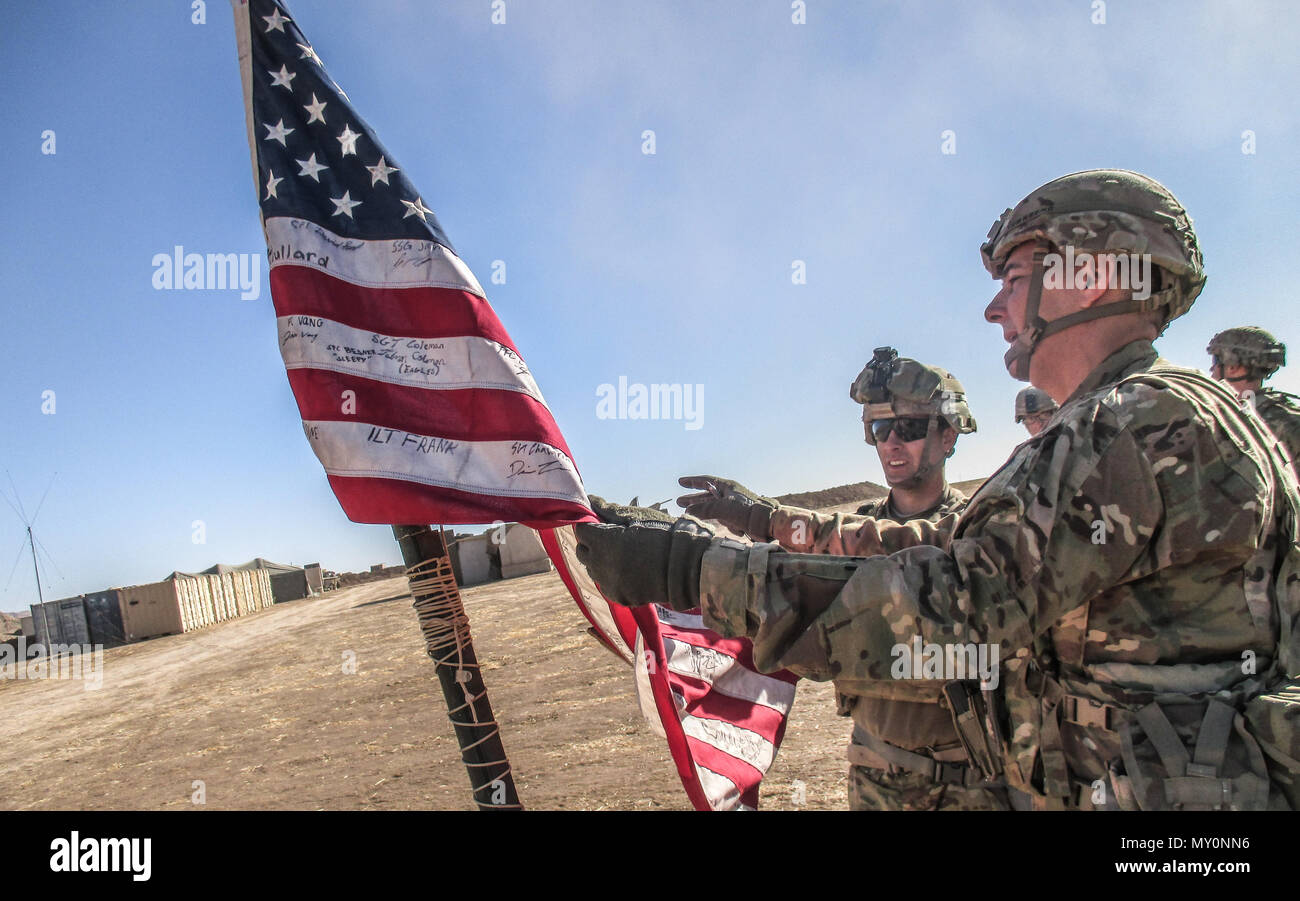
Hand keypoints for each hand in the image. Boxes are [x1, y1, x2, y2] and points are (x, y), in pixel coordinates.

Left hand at [575, 497, 714, 609]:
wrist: (688, 566)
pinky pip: (606, 585)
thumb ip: (608, 510)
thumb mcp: (637, 516)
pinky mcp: (619, 597)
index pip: (581, 530)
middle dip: (591, 543)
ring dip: (600, 560)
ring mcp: (609, 583)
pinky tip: (629, 570)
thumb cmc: (664, 534)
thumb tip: (589, 499)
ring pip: (593, 570)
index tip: (602, 523)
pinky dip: (612, 577)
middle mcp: (600, 565)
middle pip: (583, 551)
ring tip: (622, 554)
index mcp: (603, 541)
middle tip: (611, 537)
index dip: (590, 525)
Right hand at [676, 475, 776, 540]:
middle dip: (694, 500)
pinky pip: (726, 521)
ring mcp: (734, 507)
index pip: (706, 481)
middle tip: (679, 502)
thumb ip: (703, 509)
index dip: (692, 482)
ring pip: (715, 510)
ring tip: (692, 516)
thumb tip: (688, 512)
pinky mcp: (739, 518)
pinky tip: (731, 528)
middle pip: (707, 496)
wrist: (767, 522)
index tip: (681, 482)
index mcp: (727, 486)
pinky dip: (726, 524)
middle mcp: (730, 495)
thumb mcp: (722, 507)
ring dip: (706, 513)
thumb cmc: (746, 510)